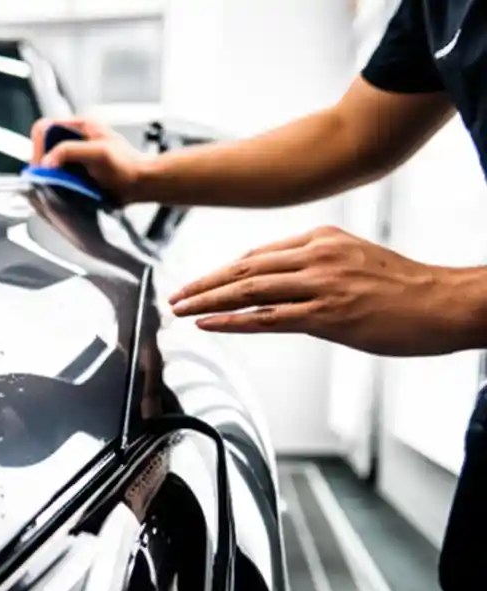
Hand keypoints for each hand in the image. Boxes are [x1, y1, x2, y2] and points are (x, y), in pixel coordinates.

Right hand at [30, 117, 153, 203]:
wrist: (142, 185)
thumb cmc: (128, 167)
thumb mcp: (100, 153)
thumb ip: (70, 152)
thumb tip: (46, 162)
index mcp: (80, 126)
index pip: (44, 128)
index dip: (38, 147)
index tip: (42, 166)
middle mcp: (75, 139)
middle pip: (43, 147)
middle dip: (41, 164)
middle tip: (46, 180)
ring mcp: (74, 157)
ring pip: (47, 164)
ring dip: (47, 176)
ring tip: (55, 187)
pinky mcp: (75, 172)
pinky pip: (55, 176)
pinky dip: (54, 184)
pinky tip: (62, 191)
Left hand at [169, 225, 485, 355]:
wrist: (444, 302)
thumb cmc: (404, 287)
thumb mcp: (354, 258)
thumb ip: (315, 264)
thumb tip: (280, 281)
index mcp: (321, 238)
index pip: (257, 255)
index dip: (222, 271)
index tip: (200, 282)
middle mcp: (316, 256)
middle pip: (244, 270)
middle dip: (204, 284)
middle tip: (175, 295)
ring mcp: (320, 285)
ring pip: (249, 292)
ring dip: (208, 302)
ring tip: (181, 310)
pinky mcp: (327, 315)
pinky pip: (268, 319)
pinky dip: (232, 322)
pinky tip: (209, 324)